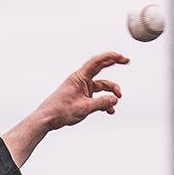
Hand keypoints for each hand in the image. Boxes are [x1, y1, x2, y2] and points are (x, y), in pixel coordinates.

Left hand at [3, 52, 127, 165]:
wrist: (47, 118)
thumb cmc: (60, 111)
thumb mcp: (84, 108)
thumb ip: (101, 103)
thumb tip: (115, 100)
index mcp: (79, 77)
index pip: (97, 62)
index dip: (110, 56)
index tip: (122, 56)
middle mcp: (81, 80)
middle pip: (100, 68)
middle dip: (113, 63)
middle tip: (127, 60)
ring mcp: (82, 88)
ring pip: (101, 86)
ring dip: (110, 92)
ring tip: (118, 99)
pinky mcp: (81, 97)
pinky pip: (96, 96)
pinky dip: (104, 102)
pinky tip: (109, 110)